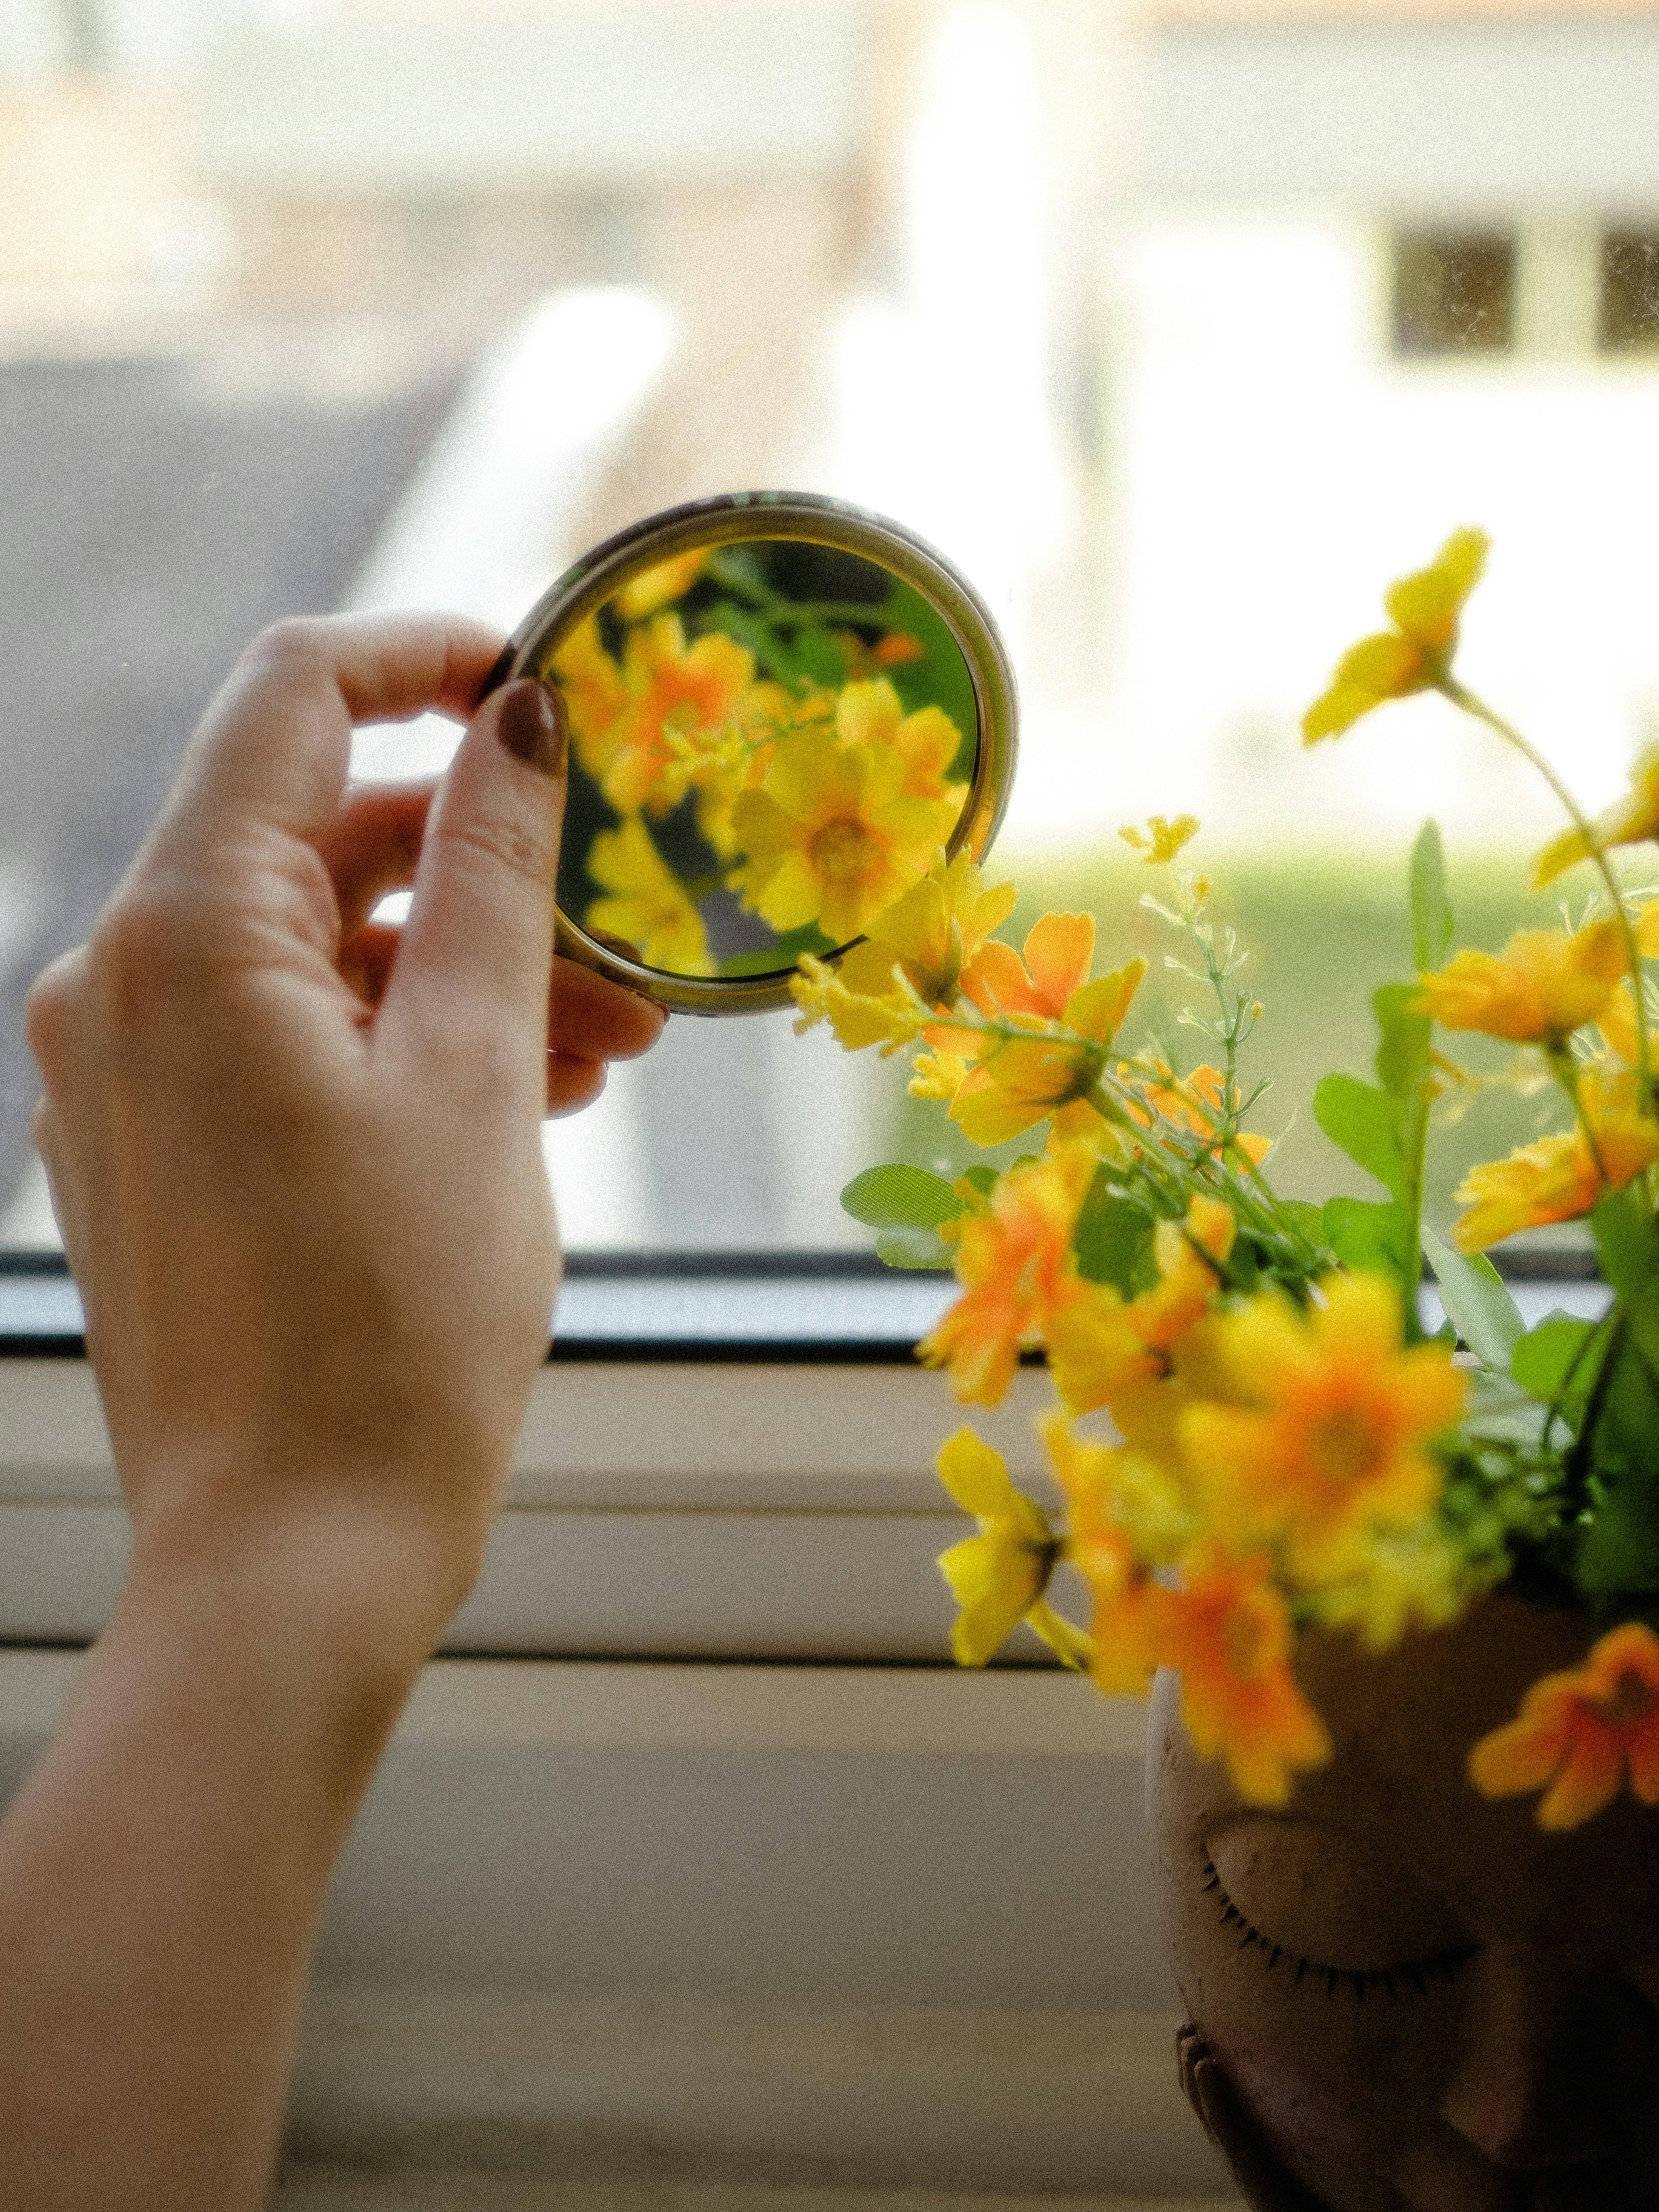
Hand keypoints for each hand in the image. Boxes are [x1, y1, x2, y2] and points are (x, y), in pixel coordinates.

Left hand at [26, 612, 663, 1654]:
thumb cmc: (396, 1332)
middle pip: (319, 835)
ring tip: (608, 1048)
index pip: (294, 696)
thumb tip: (522, 718)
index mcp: (183, 939)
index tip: (543, 676)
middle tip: (630, 934)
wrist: (295, 1557)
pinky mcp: (158, 1144)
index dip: (427, 655)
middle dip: (488, 866)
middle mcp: (120, 984)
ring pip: (319, 947)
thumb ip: (497, 873)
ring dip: (467, 968)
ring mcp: (127, 1071)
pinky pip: (288, 1035)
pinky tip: (523, 1095)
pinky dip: (403, 1039)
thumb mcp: (478, 1073)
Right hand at [1177, 2022, 1332, 2211]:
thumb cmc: (1281, 2177)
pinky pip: (1217, 2116)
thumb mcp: (1266, 2134)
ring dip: (1190, 2063)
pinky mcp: (1237, 2153)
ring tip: (1194, 2037)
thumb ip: (1258, 2107)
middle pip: (1188, 2085)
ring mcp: (1223, 2143)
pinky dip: (1208, 2088)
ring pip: (1196, 2097)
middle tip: (1186, 2022)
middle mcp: (1217, 2132)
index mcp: (1222, 2124)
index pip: (1194, 2083)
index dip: (1185, 2052)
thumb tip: (1263, 2073)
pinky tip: (1207, 2063)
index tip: (1187, 2021)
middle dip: (1182, 2051)